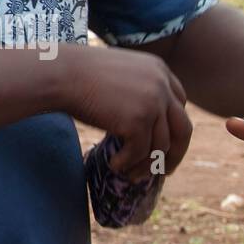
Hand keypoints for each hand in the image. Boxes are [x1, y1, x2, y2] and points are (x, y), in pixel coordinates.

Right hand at [60, 44, 192, 182]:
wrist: (60, 73)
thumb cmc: (79, 73)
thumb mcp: (119, 73)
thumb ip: (138, 87)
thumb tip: (149, 120)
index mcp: (158, 69)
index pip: (180, 104)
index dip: (174, 127)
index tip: (166, 144)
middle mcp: (161, 85)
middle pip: (183, 129)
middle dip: (175, 154)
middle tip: (163, 170)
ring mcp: (152, 103)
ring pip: (161, 147)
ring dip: (146, 165)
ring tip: (129, 173)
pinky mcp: (137, 121)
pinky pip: (139, 152)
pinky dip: (127, 163)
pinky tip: (114, 165)